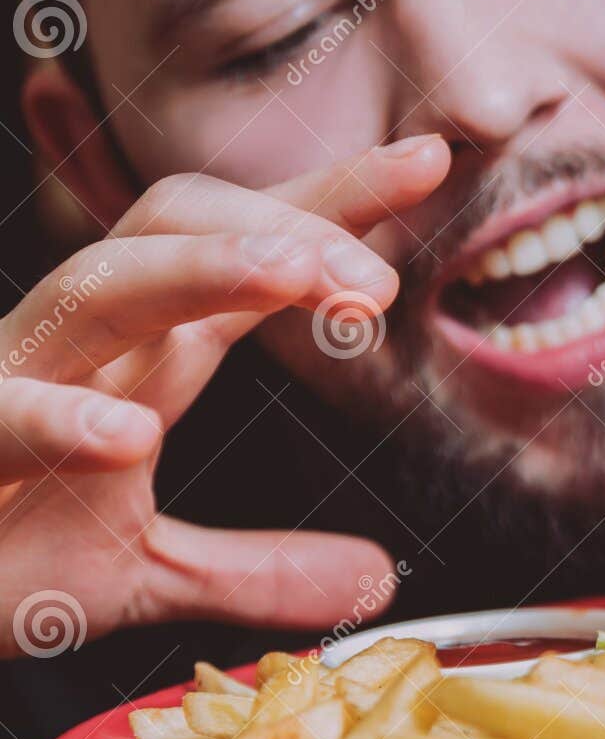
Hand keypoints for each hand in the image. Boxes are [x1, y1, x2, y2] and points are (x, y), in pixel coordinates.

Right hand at [0, 136, 449, 659]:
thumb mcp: (144, 575)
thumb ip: (259, 571)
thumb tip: (378, 577)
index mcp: (135, 360)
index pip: (246, 260)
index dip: (333, 206)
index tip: (428, 160)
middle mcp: (75, 350)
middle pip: (176, 234)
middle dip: (284, 229)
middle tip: (377, 276)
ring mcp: (6, 385)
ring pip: (96, 289)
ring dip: (204, 271)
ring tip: (301, 277)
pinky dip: (55, 420)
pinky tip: (124, 435)